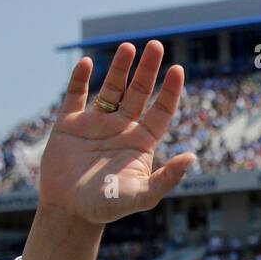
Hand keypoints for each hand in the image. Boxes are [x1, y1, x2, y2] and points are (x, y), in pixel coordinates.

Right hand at [38, 41, 194, 225]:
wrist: (70, 213)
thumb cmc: (108, 208)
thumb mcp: (142, 196)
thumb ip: (167, 178)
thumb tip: (191, 157)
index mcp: (141, 143)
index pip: (161, 111)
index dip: (170, 91)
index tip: (177, 70)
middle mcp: (121, 129)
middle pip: (138, 93)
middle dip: (147, 70)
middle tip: (155, 46)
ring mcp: (95, 124)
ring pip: (110, 89)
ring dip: (119, 68)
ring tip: (128, 47)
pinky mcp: (69, 125)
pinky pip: (75, 96)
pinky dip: (80, 79)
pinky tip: (88, 64)